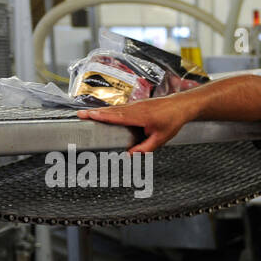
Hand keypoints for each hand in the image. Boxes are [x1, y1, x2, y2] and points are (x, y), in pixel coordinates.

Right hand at [76, 95, 193, 152]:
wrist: (181, 105)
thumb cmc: (172, 121)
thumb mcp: (161, 139)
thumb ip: (145, 148)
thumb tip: (129, 155)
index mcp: (140, 116)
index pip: (117, 116)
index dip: (102, 116)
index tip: (88, 116)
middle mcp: (135, 108)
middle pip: (112, 111)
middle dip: (95, 113)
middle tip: (79, 115)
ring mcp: (135, 104)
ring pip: (115, 108)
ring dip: (100, 111)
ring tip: (86, 114)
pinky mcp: (136, 104)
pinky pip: (120, 107)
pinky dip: (109, 110)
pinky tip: (102, 113)